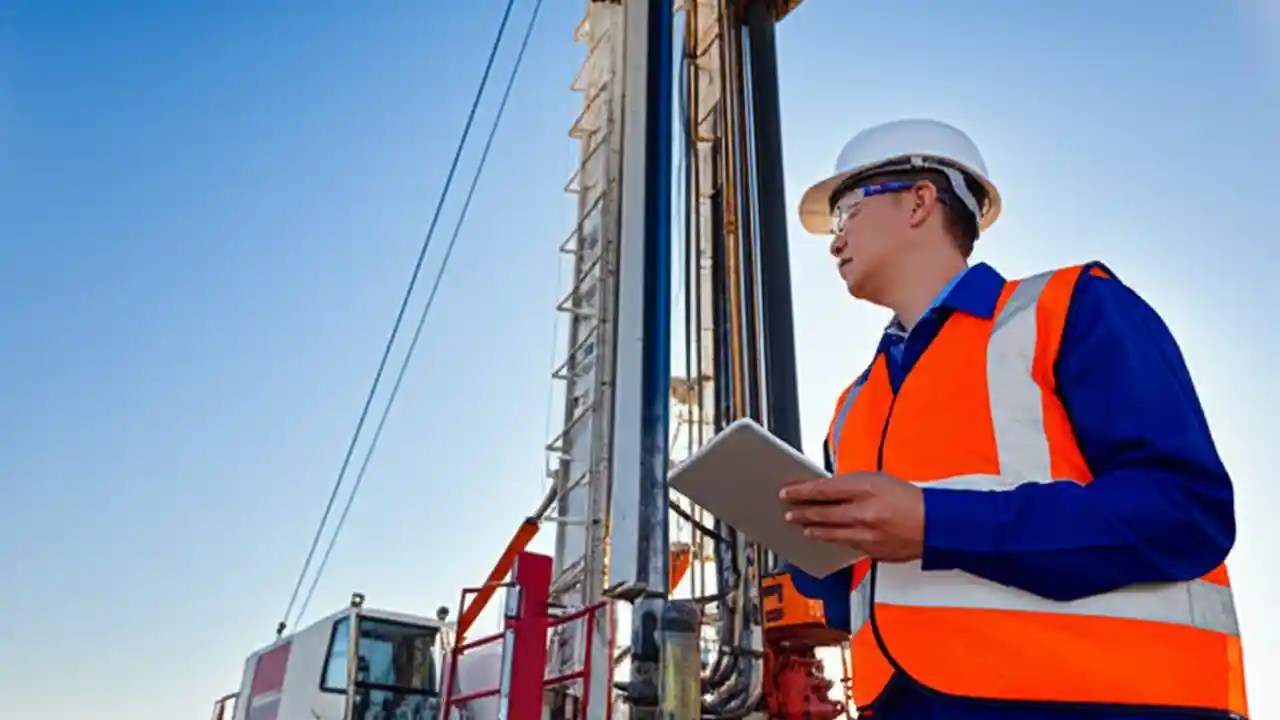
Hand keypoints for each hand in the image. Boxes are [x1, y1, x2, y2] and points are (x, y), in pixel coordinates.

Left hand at [780, 472, 924, 561]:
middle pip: (822, 513)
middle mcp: (863, 512)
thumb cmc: (910, 499)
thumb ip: (853, 484)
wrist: (935, 524)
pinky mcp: (871, 551)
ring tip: (803, 527)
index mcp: (865, 488)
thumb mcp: (879, 479)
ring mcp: (866, 534)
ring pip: (830, 533)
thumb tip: (829, 489)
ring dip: (813, 529)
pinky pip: (846, 544)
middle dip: (802, 513)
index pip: (823, 489)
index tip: (788, 492)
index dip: (801, 492)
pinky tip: (827, 537)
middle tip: (789, 512)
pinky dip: (835, 539)